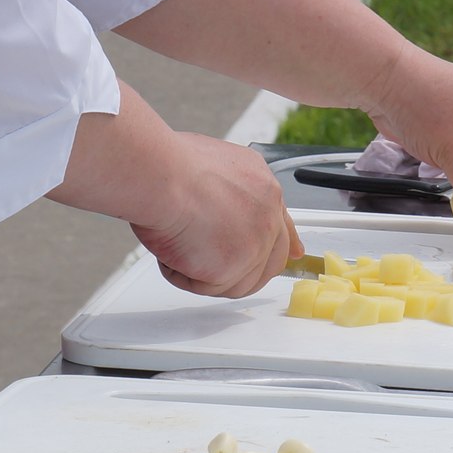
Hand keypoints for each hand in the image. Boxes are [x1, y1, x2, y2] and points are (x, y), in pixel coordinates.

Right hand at [129, 134, 302, 297]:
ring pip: (237, 281)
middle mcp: (267, 213)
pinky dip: (183, 274)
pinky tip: (173, 249)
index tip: (292, 255)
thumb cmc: (170, 166)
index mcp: (263, 186)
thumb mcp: (215, 167)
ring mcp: (255, 242)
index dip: (283, 244)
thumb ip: (232, 192)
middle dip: (239, 269)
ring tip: (179, 242)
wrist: (160, 175)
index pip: (283, 225)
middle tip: (210, 265)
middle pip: (269, 261)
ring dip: (204, 271)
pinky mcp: (234, 267)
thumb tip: (222, 209)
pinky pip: (208, 287)